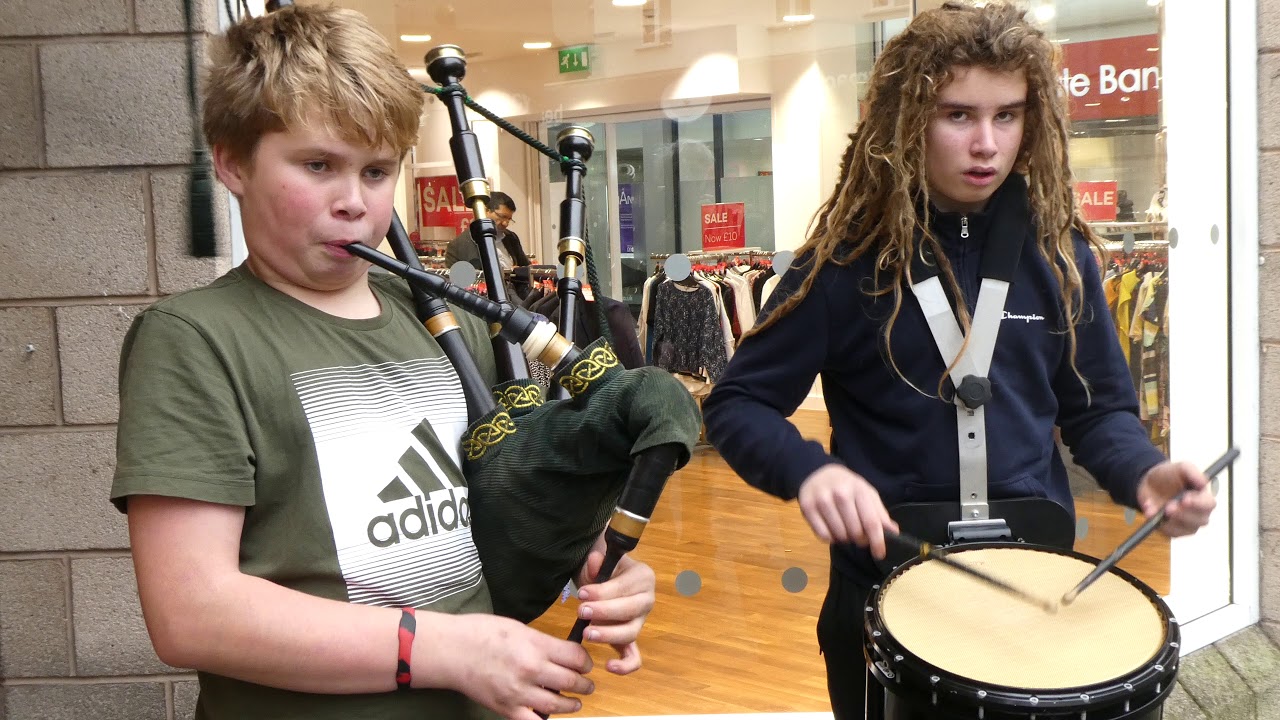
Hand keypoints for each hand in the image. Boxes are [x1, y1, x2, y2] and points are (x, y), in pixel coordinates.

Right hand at [435, 613, 594, 719]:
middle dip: (584, 684)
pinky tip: (549, 715)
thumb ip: (543, 643)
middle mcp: (531, 670)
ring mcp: (519, 692)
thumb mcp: (519, 628)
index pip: (576, 657)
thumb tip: (561, 653)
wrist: (452, 650)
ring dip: (571, 704)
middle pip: (571, 681)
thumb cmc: (481, 633)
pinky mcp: (506, 708)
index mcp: (536, 646)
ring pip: (557, 705)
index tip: (586, 664)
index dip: (586, 662)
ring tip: (574, 702)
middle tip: (586, 684)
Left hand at [574, 535, 656, 674]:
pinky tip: (609, 667)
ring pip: (630, 633)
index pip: (624, 587)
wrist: (604, 579)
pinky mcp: (630, 639)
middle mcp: (647, 600)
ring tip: (587, 633)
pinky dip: (625, 665)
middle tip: (582, 611)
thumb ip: (595, 561)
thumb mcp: (597, 561)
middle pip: (630, 610)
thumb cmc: (602, 570)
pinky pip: (634, 657)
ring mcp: (640, 622)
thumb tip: (594, 561)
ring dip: (609, 635)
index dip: (603, 592)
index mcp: (643, 577)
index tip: (582, 594)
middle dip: (605, 612)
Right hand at [797, 464, 897, 559]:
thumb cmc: (847, 486)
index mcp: (859, 490)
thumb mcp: (866, 494)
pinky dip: (831, 538)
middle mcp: (840, 494)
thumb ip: (879, 513)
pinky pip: (823, 536)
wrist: (817, 472)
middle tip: (858, 535)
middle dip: (860, 539)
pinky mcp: (807, 508)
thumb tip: (893, 532)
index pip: (871, 522)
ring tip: (845, 529)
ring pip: (839, 535)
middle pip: (855, 531)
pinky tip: (832, 529)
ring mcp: (822, 500)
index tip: (880, 554)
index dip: (877, 541)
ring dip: (845, 539)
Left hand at [1137, 460, 1216, 536]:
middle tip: (1169, 507)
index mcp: (1204, 498)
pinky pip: (1170, 533)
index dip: (1199, 504)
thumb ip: (1193, 472)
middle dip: (1183, 514)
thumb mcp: (1181, 468)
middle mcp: (1199, 513)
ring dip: (1170, 520)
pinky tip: (1151, 512)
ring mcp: (1187, 524)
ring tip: (1157, 509)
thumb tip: (1204, 482)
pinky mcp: (1173, 530)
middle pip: (1200, 520)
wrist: (1149, 484)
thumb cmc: (1169, 475)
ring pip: (1185, 529)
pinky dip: (1159, 524)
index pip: (1209, 504)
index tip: (1185, 499)